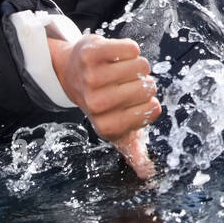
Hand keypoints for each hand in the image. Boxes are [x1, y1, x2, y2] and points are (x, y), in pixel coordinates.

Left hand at [48, 34, 160, 178]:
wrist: (72, 73)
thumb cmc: (104, 102)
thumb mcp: (117, 129)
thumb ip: (134, 151)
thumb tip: (148, 174)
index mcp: (106, 126)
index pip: (151, 110)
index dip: (150, 102)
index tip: (134, 104)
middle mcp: (96, 104)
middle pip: (147, 87)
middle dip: (145, 83)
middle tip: (126, 85)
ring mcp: (91, 77)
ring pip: (141, 65)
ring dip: (138, 66)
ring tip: (121, 70)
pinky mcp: (91, 52)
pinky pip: (130, 48)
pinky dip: (130, 50)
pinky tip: (116, 57)